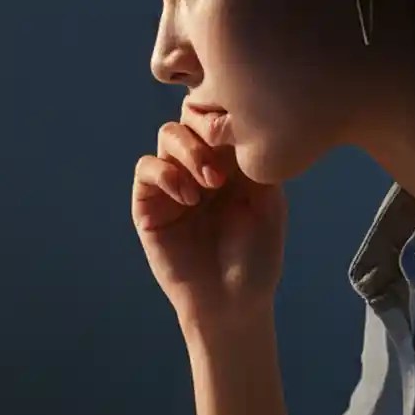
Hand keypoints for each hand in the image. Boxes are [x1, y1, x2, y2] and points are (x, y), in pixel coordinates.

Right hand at [131, 97, 287, 331]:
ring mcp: (172, 185)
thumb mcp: (268, 200)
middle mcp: (199, 167)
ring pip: (167, 135)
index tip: (244, 132)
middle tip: (225, 161)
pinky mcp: (149, 206)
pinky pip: (146, 169)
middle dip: (206, 128)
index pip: (219, 117)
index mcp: (231, 162)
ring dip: (189, 151)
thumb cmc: (256, 257)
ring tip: (210, 184)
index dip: (226, 113)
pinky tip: (190, 198)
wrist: (231, 301)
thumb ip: (253, 160)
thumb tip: (238, 121)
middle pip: (190, 117)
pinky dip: (166, 173)